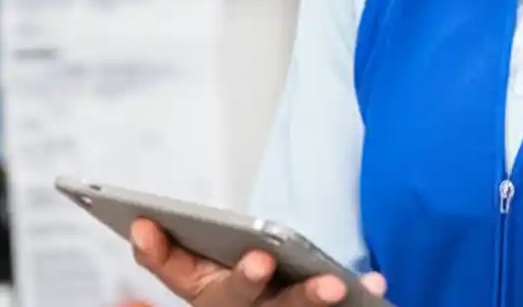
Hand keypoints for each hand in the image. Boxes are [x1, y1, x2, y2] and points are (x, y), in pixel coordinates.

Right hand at [130, 219, 386, 305]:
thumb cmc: (246, 287)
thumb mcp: (210, 269)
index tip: (147, 224)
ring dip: (310, 298)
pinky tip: (378, 284)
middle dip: (244, 280)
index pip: (174, 272)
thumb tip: (144, 225)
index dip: (158, 251)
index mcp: (205, 293)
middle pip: (234, 299)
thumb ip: (176, 249)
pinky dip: (361, 298)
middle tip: (259, 261)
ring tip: (336, 285)